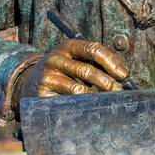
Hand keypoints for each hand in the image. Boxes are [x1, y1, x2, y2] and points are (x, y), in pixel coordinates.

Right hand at [13, 38, 128, 112]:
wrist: (30, 84)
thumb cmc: (62, 72)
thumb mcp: (76, 61)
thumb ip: (96, 64)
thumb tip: (124, 74)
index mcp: (68, 46)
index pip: (93, 49)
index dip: (111, 61)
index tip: (124, 74)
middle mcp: (56, 58)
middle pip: (87, 70)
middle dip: (106, 83)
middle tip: (118, 92)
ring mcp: (48, 75)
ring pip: (78, 88)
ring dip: (96, 97)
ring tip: (106, 102)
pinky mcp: (42, 92)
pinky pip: (67, 101)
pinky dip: (82, 105)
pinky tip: (90, 107)